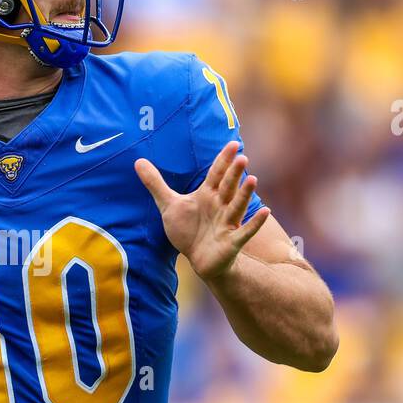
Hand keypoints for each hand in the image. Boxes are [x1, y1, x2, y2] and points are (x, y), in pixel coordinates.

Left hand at [135, 142, 270, 280]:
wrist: (198, 258)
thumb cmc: (188, 230)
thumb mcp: (168, 205)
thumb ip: (155, 183)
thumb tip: (137, 161)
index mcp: (207, 195)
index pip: (217, 174)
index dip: (224, 160)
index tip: (233, 144)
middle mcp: (220, 206)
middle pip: (228, 187)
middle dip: (234, 174)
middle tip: (242, 157)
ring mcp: (227, 223)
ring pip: (237, 206)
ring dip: (245, 194)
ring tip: (253, 180)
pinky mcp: (231, 241)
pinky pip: (245, 231)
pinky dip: (254, 223)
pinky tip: (265, 212)